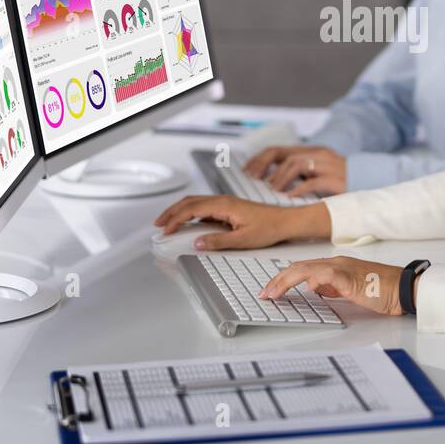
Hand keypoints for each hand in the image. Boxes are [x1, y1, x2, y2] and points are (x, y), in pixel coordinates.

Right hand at [153, 195, 328, 249]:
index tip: (165, 230)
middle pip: (190, 202)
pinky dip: (191, 213)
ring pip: (196, 203)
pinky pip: (205, 207)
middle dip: (172, 211)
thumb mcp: (243, 240)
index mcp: (224, 205)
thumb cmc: (270, 228)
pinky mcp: (229, 208)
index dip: (176, 219)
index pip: (192, 209)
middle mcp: (223, 201)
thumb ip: (218, 241)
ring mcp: (226, 203)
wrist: (287, 221)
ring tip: (168, 222)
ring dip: (180, 211)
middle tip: (158, 223)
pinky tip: (189, 223)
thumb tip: (197, 243)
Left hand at [242, 145, 346, 196]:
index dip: (260, 159)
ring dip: (280, 177)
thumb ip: (301, 172)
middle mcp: (316, 154)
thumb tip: (276, 180)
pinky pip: (313, 181)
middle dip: (264, 165)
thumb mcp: (319, 170)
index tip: (248, 170)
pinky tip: (290, 197)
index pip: (278, 150)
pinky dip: (299, 189)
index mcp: (310, 151)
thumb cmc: (343, 178)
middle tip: (253, 178)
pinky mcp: (335, 178)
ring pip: (295, 164)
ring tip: (273, 189)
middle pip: (283, 154)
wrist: (370, 179)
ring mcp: (326, 164)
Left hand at [259, 257, 406, 315]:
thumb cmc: (380, 290)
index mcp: (334, 266)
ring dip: (286, 281)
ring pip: (307, 269)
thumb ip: (331, 287)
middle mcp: (335, 263)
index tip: (270, 291)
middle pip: (298, 267)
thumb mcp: (348, 289)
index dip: (282, 279)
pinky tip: (306, 289)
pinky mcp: (350, 277)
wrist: (402, 288)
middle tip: (264, 294)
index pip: (301, 269)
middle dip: (277, 280)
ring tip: (274, 293)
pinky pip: (327, 275)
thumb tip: (314, 289)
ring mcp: (342, 268)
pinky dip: (314, 280)